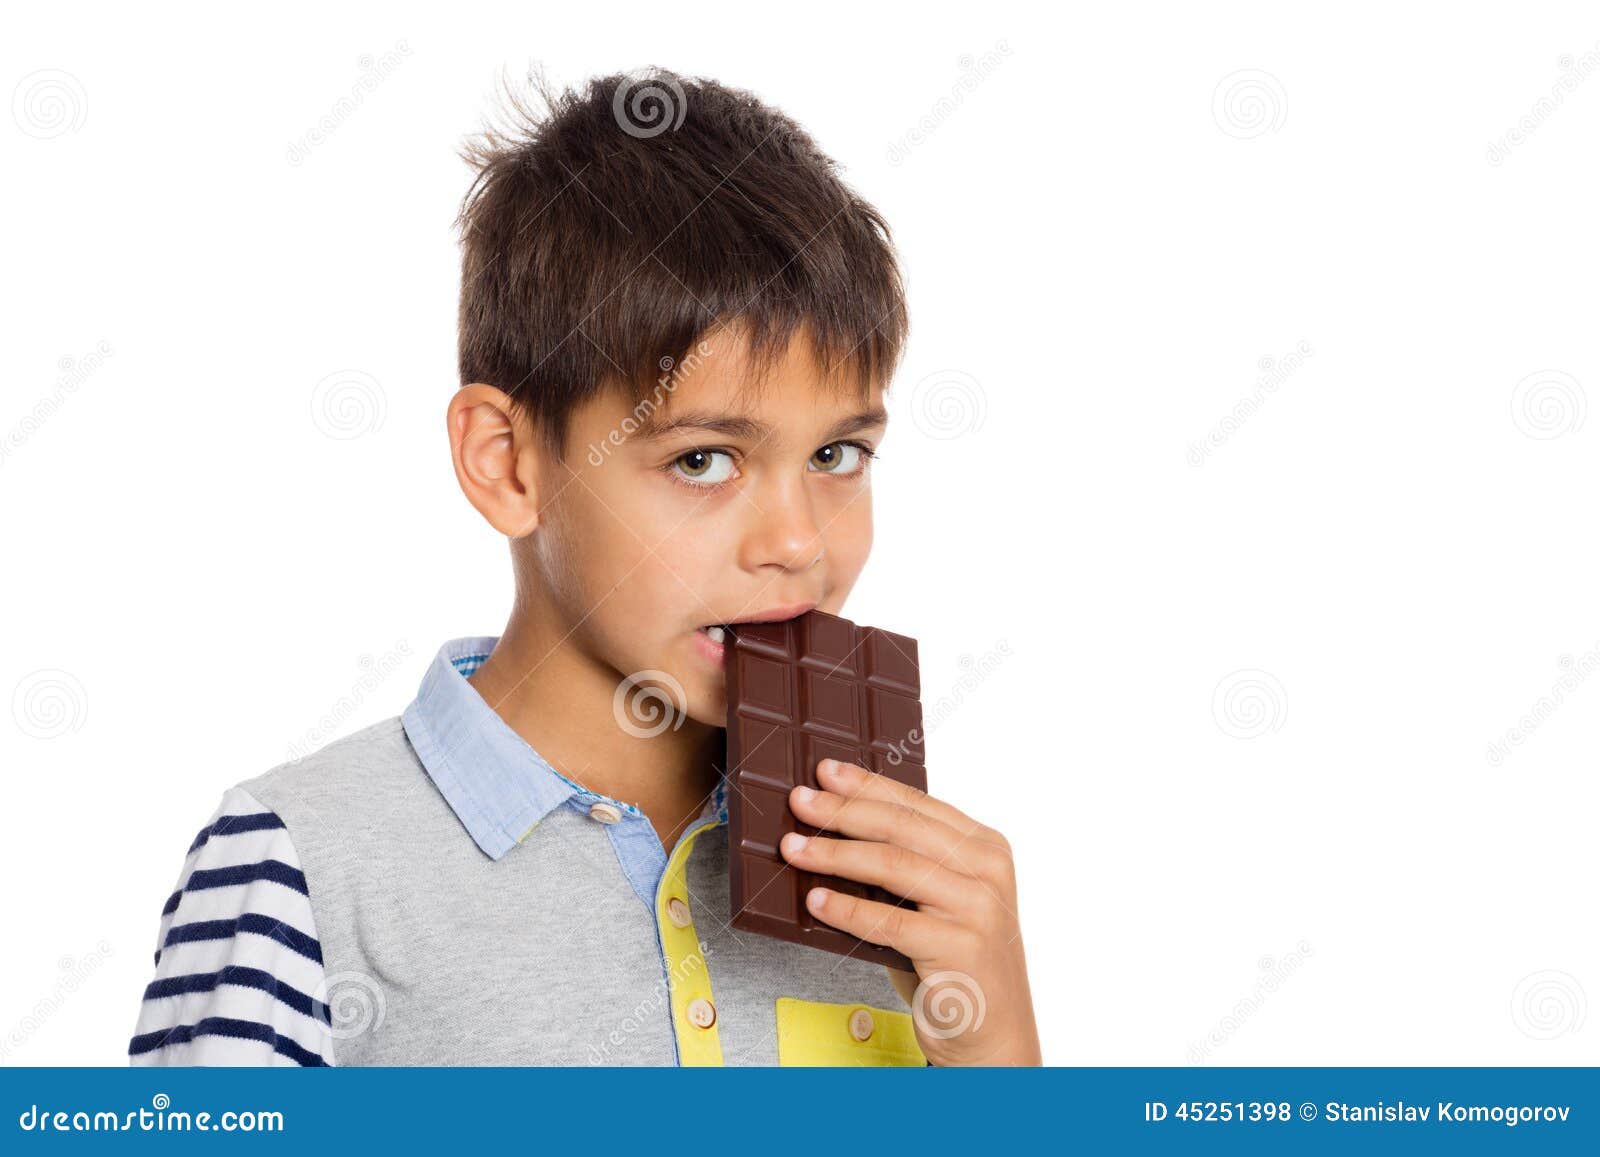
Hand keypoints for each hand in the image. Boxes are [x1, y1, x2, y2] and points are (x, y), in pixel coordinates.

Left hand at [780, 758, 1041, 1065]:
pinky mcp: (962, 947)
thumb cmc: (954, 964)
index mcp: (985, 847)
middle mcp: (988, 870)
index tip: (825, 772)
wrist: (992, 1034)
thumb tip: (834, 828)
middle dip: (843, 811)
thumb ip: (905, 863)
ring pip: (893, 865)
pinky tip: (816, 901)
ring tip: (794, 849)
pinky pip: (890, 920)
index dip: (868, 785)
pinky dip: (847, 909)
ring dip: (835, 855)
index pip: (917, 804)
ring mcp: (979, 908)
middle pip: (902, 827)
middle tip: (799, 801)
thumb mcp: (935, 901)